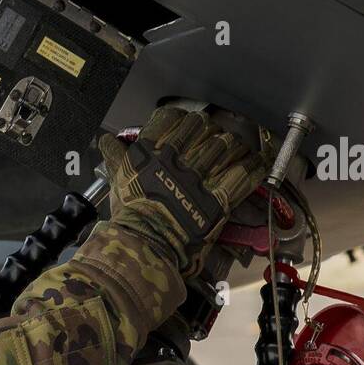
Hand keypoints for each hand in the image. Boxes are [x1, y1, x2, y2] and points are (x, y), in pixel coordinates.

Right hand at [98, 105, 270, 275]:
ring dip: (234, 144)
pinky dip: (253, 167)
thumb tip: (106, 141)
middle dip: (210, 128)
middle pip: (201, 127)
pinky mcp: (218, 198)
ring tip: (238, 147)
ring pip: (225, 145)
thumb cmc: (130, 218)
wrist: (145, 247)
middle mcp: (177, 159)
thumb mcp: (118, 181)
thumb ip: (115, 157)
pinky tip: (257, 163)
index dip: (182, 118)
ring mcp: (200, 177)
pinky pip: (243, 175)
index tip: (188, 122)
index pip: (171, 118)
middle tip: (215, 134)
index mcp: (152, 151)